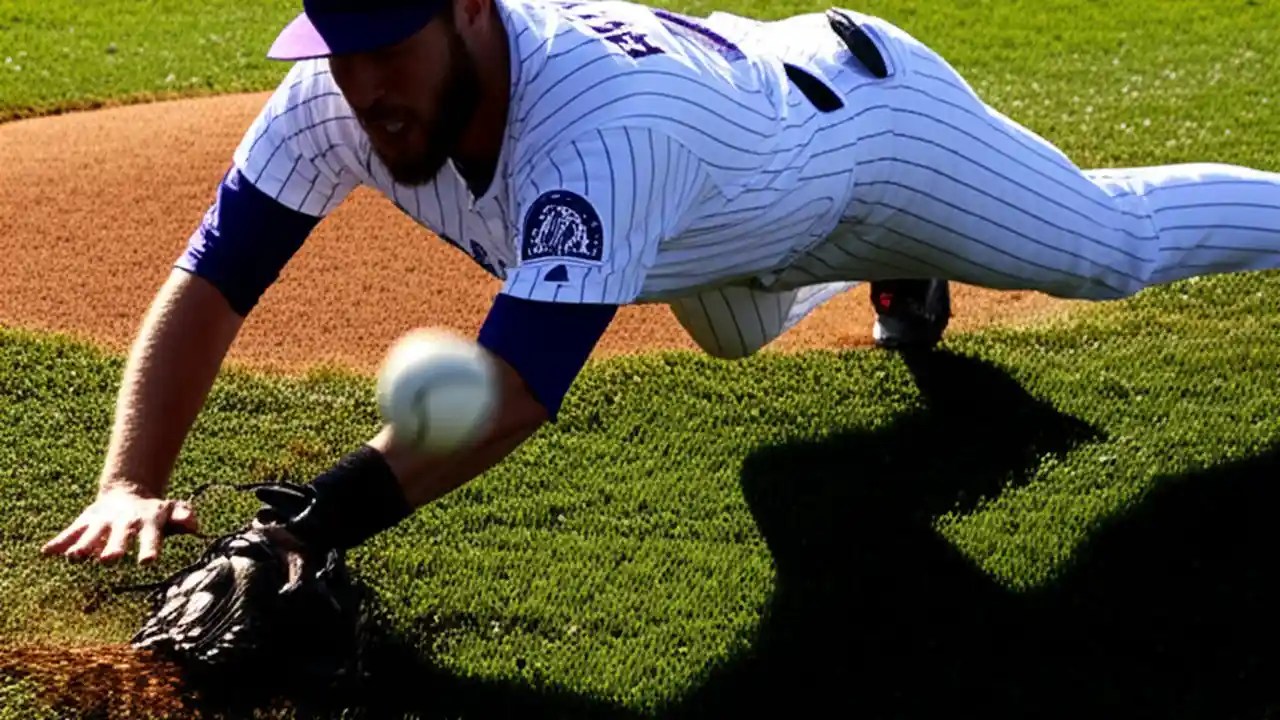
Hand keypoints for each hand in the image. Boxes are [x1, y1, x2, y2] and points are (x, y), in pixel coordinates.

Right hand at [41, 487, 199, 564]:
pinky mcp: (85, 522)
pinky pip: (70, 533)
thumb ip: (183, 516)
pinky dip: (59, 542)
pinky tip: (46, 552)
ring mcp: (103, 523)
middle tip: (109, 560)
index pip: (150, 537)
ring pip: (91, 535)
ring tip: (74, 558)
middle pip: (118, 537)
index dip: (149, 548)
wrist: (128, 492)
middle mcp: (124, 523)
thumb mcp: (172, 511)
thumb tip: (195, 523)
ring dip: (84, 546)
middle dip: (113, 548)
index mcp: (148, 523)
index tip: (147, 561)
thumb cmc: (154, 512)